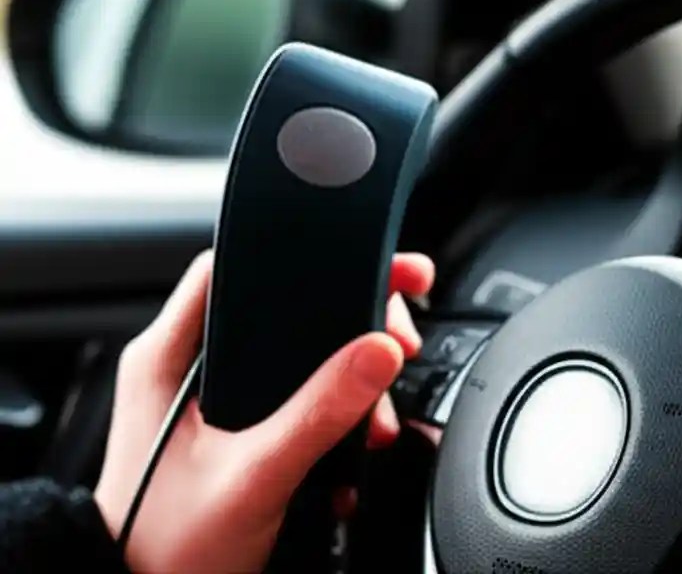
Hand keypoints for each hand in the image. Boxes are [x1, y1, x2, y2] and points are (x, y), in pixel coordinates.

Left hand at [94, 251, 433, 572]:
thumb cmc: (165, 550)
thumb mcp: (254, 475)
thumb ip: (319, 412)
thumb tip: (379, 351)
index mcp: (171, 357)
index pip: (239, 268)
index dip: (308, 255)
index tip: (373, 264)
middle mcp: (192, 368)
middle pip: (286, 308)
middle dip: (352, 322)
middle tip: (398, 334)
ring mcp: (218, 401)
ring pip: (301, 356)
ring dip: (351, 377)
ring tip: (378, 411)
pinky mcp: (241, 432)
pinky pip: (303, 397)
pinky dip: (339, 411)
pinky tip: (358, 438)